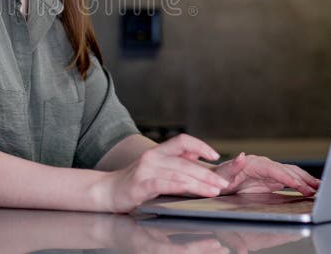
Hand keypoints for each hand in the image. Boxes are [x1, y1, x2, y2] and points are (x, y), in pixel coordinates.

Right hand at [97, 134, 229, 212]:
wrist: (107, 190)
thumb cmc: (134, 181)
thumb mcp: (155, 166)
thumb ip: (175, 160)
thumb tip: (196, 154)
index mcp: (158, 151)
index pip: (182, 140)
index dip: (201, 145)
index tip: (216, 156)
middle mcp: (152, 157)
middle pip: (185, 161)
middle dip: (207, 173)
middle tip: (223, 183)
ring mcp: (145, 169)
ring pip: (178, 173)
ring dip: (199, 182)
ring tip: (214, 190)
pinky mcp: (140, 184)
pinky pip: (163, 183)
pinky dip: (180, 186)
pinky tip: (190, 190)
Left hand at [214, 152, 319, 195]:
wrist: (220, 181)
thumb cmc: (220, 178)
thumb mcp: (223, 173)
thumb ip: (232, 166)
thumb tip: (241, 156)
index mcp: (254, 163)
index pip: (274, 170)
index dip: (286, 177)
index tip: (298, 184)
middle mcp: (265, 165)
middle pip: (287, 171)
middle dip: (302, 179)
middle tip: (316, 189)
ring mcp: (270, 172)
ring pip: (292, 173)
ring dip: (306, 180)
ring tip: (320, 187)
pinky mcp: (273, 179)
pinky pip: (290, 179)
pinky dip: (303, 183)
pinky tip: (312, 187)